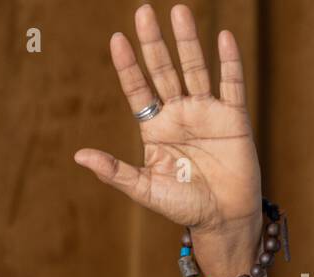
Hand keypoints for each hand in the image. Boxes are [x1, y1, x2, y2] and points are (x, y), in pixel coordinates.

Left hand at [74, 3, 260, 237]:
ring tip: (178, 11)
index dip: (128, 66)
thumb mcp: (144, 189)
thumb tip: (79, 155)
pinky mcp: (234, 118)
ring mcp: (206, 112)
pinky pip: (231, 84)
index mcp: (155, 129)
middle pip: (163, 71)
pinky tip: (222, 37)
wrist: (221, 219)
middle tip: (142, 11)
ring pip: (195, 69)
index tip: (116, 40)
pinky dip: (228, 61)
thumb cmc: (182, 206)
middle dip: (153, 43)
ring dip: (187, 42)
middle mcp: (179, 114)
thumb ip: (115, 171)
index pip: (138, 90)